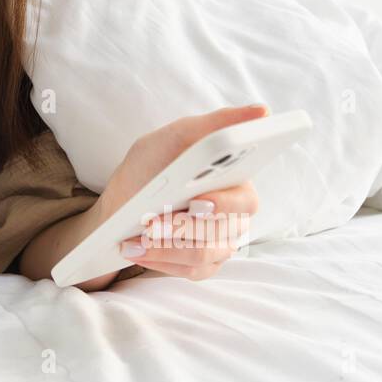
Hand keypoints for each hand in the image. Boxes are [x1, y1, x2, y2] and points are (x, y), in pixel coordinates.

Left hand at [97, 104, 266, 281]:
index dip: (224, 203)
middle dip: (181, 225)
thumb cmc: (150, 167)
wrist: (120, 206)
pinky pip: (191, 271)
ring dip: (164, 244)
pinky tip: (138, 249)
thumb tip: (262, 111)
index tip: (196, 200)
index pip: (246, 198)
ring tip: (137, 235)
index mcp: (234, 182)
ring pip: (204, 253)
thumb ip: (213, 125)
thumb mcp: (173, 138)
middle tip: (151, 221)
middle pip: (223, 230)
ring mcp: (221, 242)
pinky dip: (160, 260)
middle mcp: (234, 215)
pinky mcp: (205, 265)